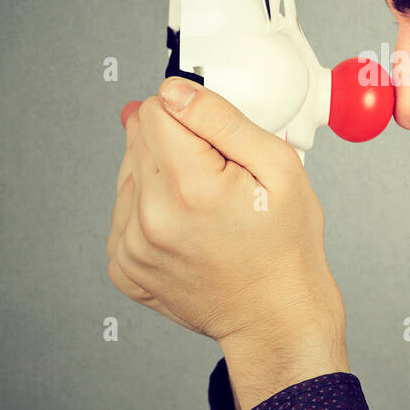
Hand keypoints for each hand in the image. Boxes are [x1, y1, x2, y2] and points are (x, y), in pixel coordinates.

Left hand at [106, 77, 343, 348]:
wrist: (274, 318)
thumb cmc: (285, 248)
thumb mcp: (279, 166)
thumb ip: (222, 119)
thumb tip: (174, 91)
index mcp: (190, 188)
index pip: (156, 110)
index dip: (192, 116)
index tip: (218, 144)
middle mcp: (150, 219)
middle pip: (139, 139)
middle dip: (178, 146)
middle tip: (219, 179)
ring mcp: (131, 247)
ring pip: (129, 175)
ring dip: (162, 178)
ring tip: (204, 207)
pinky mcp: (124, 267)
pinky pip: (124, 213)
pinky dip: (150, 212)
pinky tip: (186, 226)